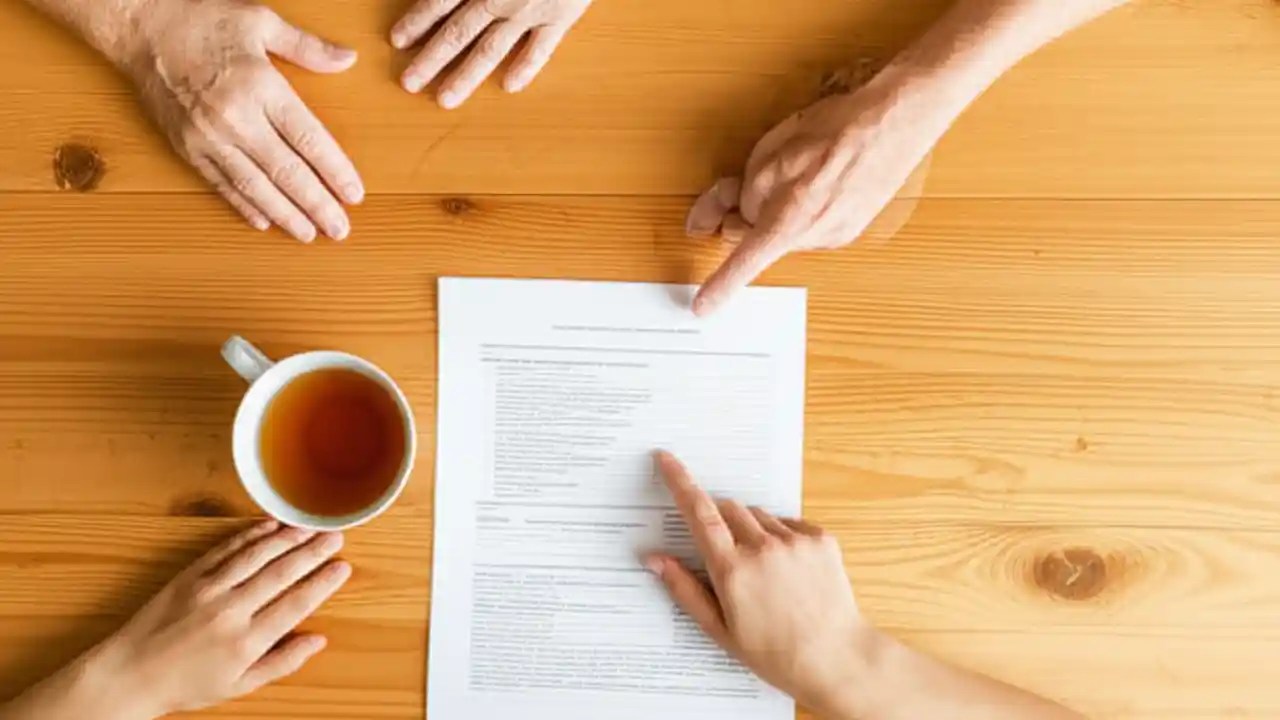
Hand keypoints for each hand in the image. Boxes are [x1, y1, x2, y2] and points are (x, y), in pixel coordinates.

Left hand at [88, 521, 348, 718]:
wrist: (130, 675)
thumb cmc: (184, 684)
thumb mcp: (239, 686)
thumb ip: (282, 662)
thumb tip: (318, 641)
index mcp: (246, 642)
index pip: (296, 604)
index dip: (322, 583)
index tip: (342, 568)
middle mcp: (230, 611)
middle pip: (282, 573)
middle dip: (313, 552)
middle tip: (336, 537)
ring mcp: (209, 590)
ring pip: (257, 556)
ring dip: (288, 538)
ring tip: (310, 527)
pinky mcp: (190, 577)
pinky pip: (226, 549)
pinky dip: (250, 535)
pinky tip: (270, 526)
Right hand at [124, 0, 363, 241]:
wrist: (138, 25)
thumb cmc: (201, 18)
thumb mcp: (260, 20)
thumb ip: (306, 47)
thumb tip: (347, 59)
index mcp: (261, 86)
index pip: (308, 139)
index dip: (335, 171)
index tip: (354, 194)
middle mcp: (235, 117)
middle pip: (286, 171)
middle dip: (317, 204)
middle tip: (339, 230)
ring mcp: (208, 136)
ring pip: (254, 185)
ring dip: (284, 214)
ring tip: (308, 234)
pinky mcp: (186, 146)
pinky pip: (220, 183)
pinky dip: (243, 205)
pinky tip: (264, 222)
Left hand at [392, 0, 592, 107]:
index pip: (439, 1)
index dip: (417, 21)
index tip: (398, 41)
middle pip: (457, 33)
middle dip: (430, 60)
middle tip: (409, 83)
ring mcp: (530, 11)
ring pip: (491, 49)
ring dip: (466, 76)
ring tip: (446, 99)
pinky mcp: (561, 17)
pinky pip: (541, 49)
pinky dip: (526, 69)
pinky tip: (510, 87)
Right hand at [646, 451, 875, 717]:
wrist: (834, 658)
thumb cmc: (774, 652)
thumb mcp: (720, 628)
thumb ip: (685, 589)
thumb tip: (655, 558)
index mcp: (732, 570)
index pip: (698, 513)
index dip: (679, 481)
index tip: (666, 458)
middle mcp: (762, 548)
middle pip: (729, 508)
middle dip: (720, 521)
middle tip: (727, 555)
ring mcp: (794, 541)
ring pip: (759, 515)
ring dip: (752, 530)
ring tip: (764, 572)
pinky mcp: (820, 539)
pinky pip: (789, 523)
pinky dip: (782, 536)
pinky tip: (788, 570)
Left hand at [685, 68, 955, 315]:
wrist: (894, 124)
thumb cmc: (835, 133)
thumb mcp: (771, 156)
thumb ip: (746, 193)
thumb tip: (736, 217)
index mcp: (788, 223)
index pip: (744, 265)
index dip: (720, 287)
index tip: (703, 307)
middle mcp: (814, 239)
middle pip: (758, 240)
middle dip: (743, 216)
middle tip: (736, 185)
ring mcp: (835, 236)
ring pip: (785, 230)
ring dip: (776, 207)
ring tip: (796, 167)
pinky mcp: (851, 228)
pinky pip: (810, 224)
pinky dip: (802, 206)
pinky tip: (817, 176)